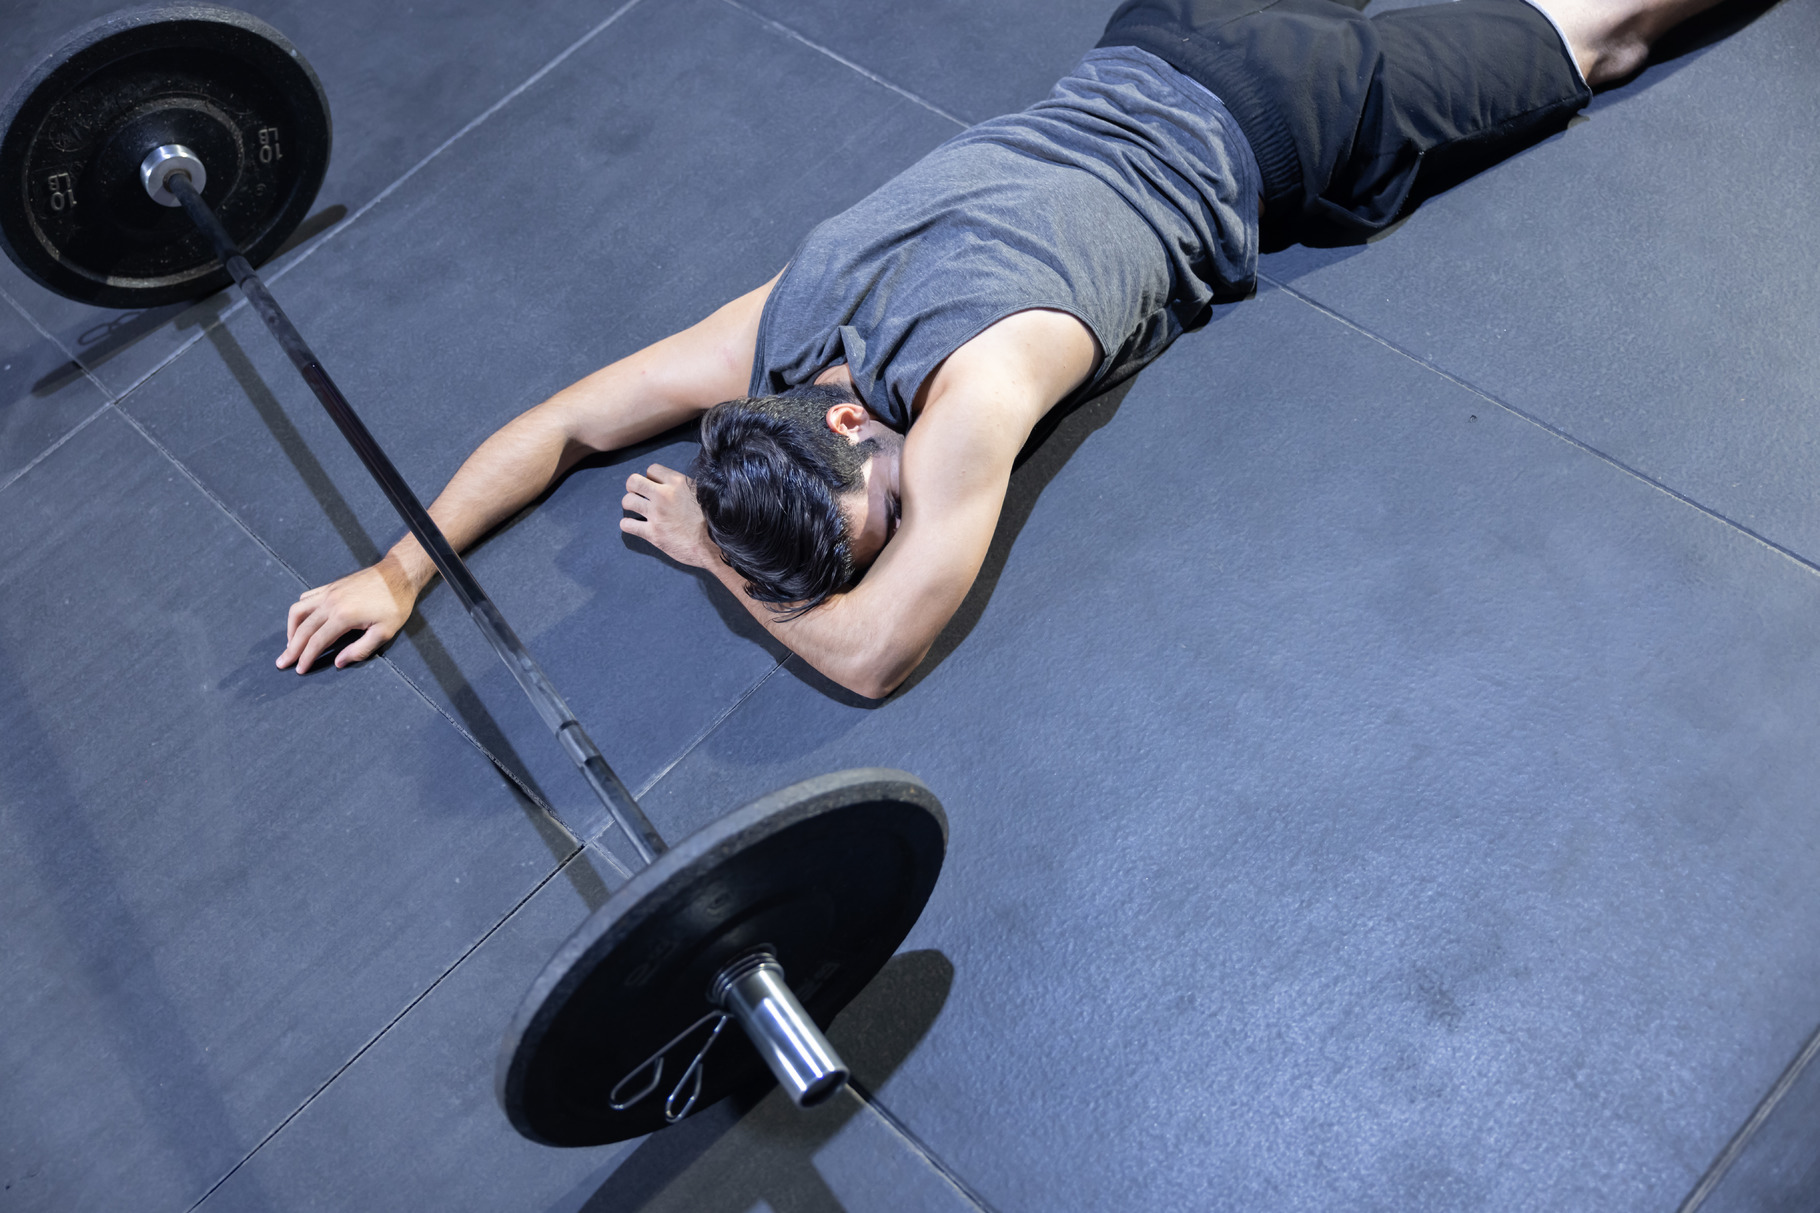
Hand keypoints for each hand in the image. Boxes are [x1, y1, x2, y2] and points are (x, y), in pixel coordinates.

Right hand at [277, 557, 416, 673]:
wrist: (399, 574)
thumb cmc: (395, 605)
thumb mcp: (384, 632)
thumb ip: (360, 650)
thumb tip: (338, 662)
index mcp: (343, 617)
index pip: (317, 642)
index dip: (306, 658)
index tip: (299, 670)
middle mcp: (330, 603)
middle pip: (302, 629)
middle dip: (291, 648)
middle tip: (282, 662)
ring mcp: (328, 592)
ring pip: (298, 610)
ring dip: (291, 629)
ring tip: (291, 644)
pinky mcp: (331, 586)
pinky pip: (306, 598)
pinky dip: (299, 611)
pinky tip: (302, 621)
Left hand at [621, 463, 717, 567]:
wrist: (717, 545)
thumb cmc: (713, 521)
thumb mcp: (703, 494)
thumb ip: (686, 487)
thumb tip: (676, 484)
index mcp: (678, 483)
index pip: (652, 469)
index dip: (652, 478)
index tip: (655, 486)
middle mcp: (664, 496)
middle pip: (633, 481)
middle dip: (633, 487)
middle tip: (639, 495)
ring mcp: (656, 515)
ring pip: (627, 501)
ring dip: (630, 505)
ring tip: (637, 509)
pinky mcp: (653, 533)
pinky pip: (627, 524)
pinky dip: (628, 524)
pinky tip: (634, 525)